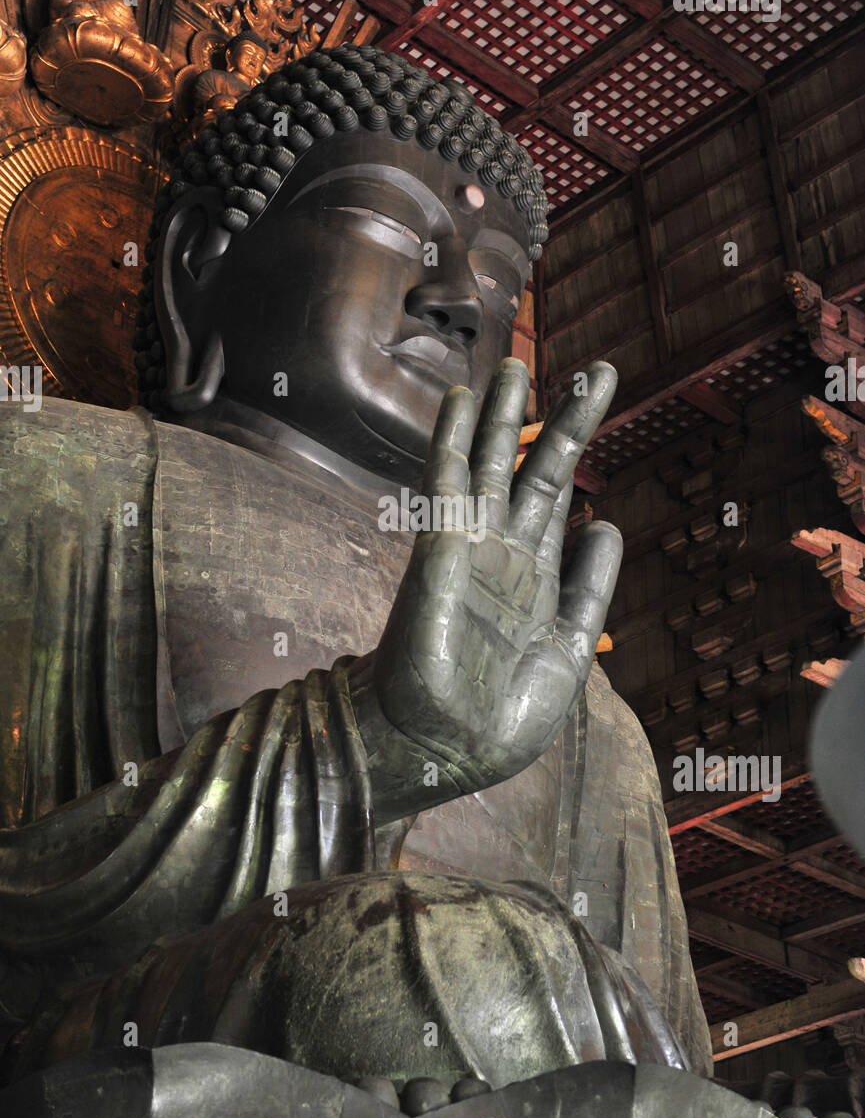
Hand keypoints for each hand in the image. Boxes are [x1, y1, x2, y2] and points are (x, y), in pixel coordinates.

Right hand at [353, 356, 621, 822]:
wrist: (445, 754)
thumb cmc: (500, 719)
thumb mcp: (568, 652)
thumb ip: (589, 590)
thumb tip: (605, 521)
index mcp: (534, 578)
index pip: (555, 499)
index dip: (574, 452)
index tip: (595, 405)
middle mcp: (502, 553)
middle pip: (533, 470)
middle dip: (559, 420)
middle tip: (596, 370)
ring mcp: (470, 549)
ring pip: (490, 464)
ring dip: (503, 414)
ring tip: (516, 363)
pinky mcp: (441, 552)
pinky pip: (448, 484)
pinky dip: (455, 439)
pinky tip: (462, 400)